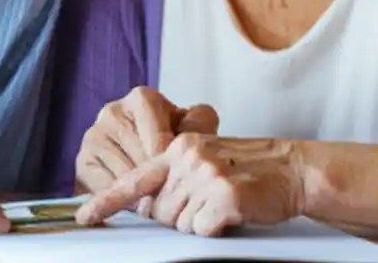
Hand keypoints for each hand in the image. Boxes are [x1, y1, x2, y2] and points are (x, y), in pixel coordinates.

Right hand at [75, 87, 217, 195]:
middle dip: (158, 180)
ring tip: (155, 198)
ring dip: (141, 193)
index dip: (171, 162)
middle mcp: (113, 111)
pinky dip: (123, 199)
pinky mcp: (82, 161)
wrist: (140, 153)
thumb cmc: (169, 137)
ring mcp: (94, 135)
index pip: (159, 138)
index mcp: (142, 99)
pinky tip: (135, 198)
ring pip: (123, 176)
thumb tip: (195, 138)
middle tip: (170, 193)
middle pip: (141, 158)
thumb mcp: (191, 127)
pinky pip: (105, 189)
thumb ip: (199, 126)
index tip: (179, 175)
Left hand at [76, 134, 306, 237]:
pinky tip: (232, 212)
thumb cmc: (249, 169)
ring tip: (222, 204)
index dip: (107, 200)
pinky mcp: (225, 196)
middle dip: (176, 218)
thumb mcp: (205, 160)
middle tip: (205, 205)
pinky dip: (215, 230)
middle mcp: (188, 158)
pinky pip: (201, 230)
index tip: (85, 216)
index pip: (135, 178)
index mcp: (178, 147)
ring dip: (198, 223)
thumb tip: (147, 204)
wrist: (292, 169)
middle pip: (158, 211)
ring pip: (179, 223)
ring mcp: (206, 176)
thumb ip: (175, 175)